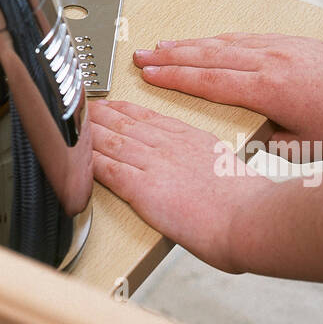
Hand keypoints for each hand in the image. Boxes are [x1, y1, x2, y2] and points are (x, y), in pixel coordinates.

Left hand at [89, 100, 264, 272]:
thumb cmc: (248, 204)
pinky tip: (77, 157)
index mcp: (191, 139)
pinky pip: (106, 169)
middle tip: (83, 106)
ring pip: (111, 140)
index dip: (125, 109)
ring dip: (89, 131)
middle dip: (100, 114)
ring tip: (73, 125)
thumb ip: (208, 166)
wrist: (249, 219)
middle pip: (125, 124)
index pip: (149, 118)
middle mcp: (169, 145)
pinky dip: (88, 160)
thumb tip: (202, 177)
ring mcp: (154, 163)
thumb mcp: (228, 169)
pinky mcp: (141, 187)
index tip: (112, 104)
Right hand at [132, 34, 322, 158]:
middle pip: (207, 55)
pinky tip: (205, 42)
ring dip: (190, 44)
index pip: (208, 81)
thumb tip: (237, 139)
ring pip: (223, 43)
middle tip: (140, 55)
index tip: (148, 74)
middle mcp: (268, 62)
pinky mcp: (289, 41)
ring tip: (163, 46)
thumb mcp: (300, 147)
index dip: (174, 77)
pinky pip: (244, 37)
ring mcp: (278, 47)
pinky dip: (218, 40)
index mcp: (267, 90)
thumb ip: (263, 140)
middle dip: (170, 56)